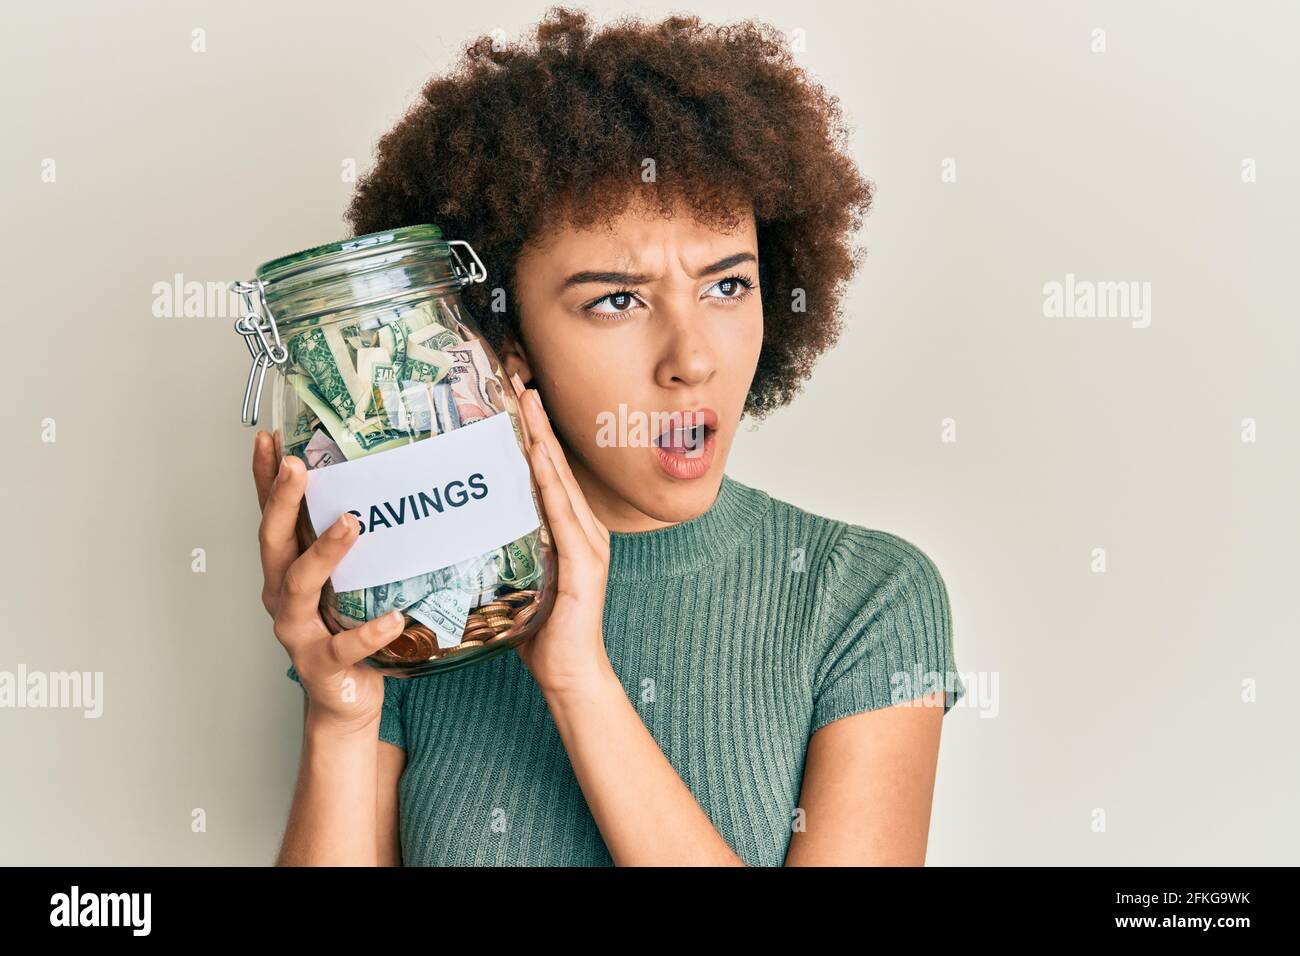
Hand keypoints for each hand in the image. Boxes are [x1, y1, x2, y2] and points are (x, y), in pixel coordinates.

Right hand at [252, 433, 406, 735]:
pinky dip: (369, 632)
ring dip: (324, 552)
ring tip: (351, 523)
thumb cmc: (344, 631)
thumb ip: (344, 543)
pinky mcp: (322, 665)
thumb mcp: (343, 580)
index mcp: (285, 570)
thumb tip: (371, 489)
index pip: (270, 517)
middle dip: (283, 501)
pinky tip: (393, 618)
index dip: (264, 479)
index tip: (269, 439)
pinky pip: (344, 646)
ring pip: (299, 586)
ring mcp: (298, 632)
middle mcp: (282, 596)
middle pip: (274, 542)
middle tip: (299, 466)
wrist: (345, 698)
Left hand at [508, 372, 613, 696]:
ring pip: (558, 479)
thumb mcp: (515, 580)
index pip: (545, 469)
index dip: (531, 429)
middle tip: (517, 376)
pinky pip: (562, 514)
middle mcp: (582, 528)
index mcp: (567, 529)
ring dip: (541, 438)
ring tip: (525, 402)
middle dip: (535, 418)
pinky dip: (549, 481)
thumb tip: (457, 530)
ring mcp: (587, 543)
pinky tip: (536, 456)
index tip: (512, 391)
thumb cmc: (540, 634)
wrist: (570, 676)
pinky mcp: (585, 564)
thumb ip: (499, 552)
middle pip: (554, 462)